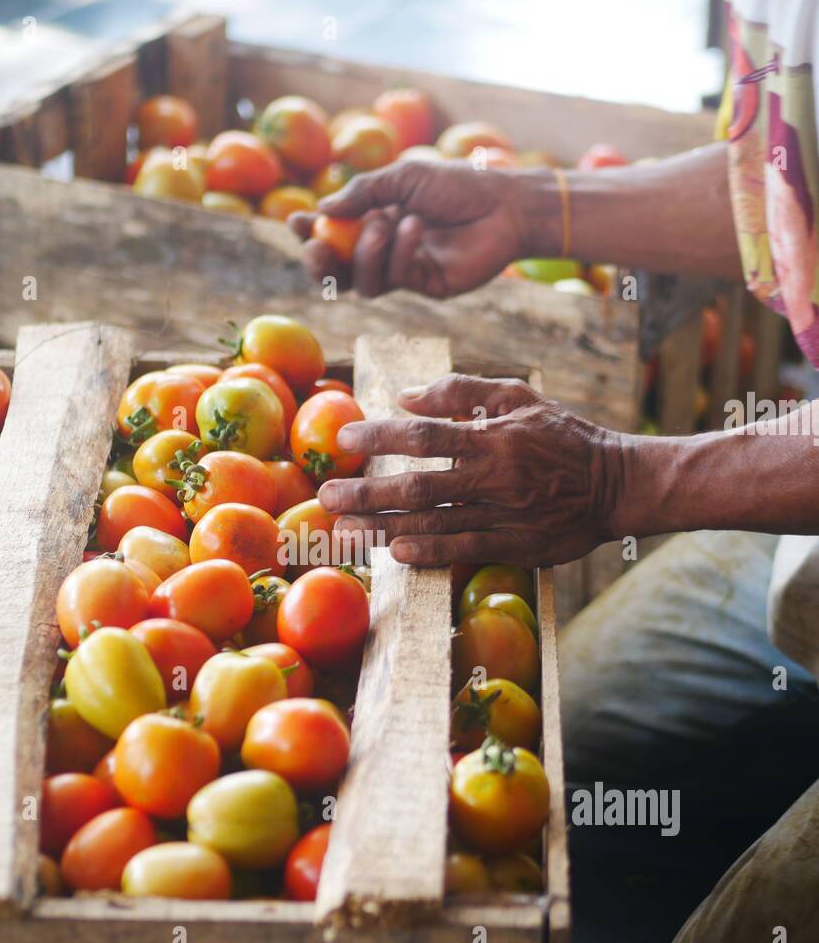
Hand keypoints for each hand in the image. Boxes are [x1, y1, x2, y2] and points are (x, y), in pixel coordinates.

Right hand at [289, 160, 539, 297]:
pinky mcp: (424, 285)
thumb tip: (321, 209)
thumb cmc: (458, 185)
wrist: (504, 205)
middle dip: (319, 263)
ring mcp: (403, 269)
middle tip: (315, 248)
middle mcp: (384, 247)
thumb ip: (364, 193)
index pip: (332, 232)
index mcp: (375, 217)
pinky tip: (415, 227)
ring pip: (363, 282)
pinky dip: (399, 252)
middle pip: (337, 271)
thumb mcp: (405, 177)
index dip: (309, 232)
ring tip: (383, 223)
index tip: (296, 222)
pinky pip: (396, 278)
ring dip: (365, 254)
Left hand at [318, 376, 625, 567]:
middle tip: (327, 494)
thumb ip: (462, 390)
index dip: (380, 435)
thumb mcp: (519, 396)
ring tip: (344, 527)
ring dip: (384, 526)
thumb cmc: (562, 435)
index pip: (424, 434)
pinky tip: (395, 551)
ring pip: (434, 522)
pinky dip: (429, 551)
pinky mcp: (516, 545)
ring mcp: (504, 514)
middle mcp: (493, 476)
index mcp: (492, 436)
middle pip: (418, 485)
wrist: (616, 483)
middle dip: (367, 491)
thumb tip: (406, 394)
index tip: (344, 436)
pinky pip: (465, 550)